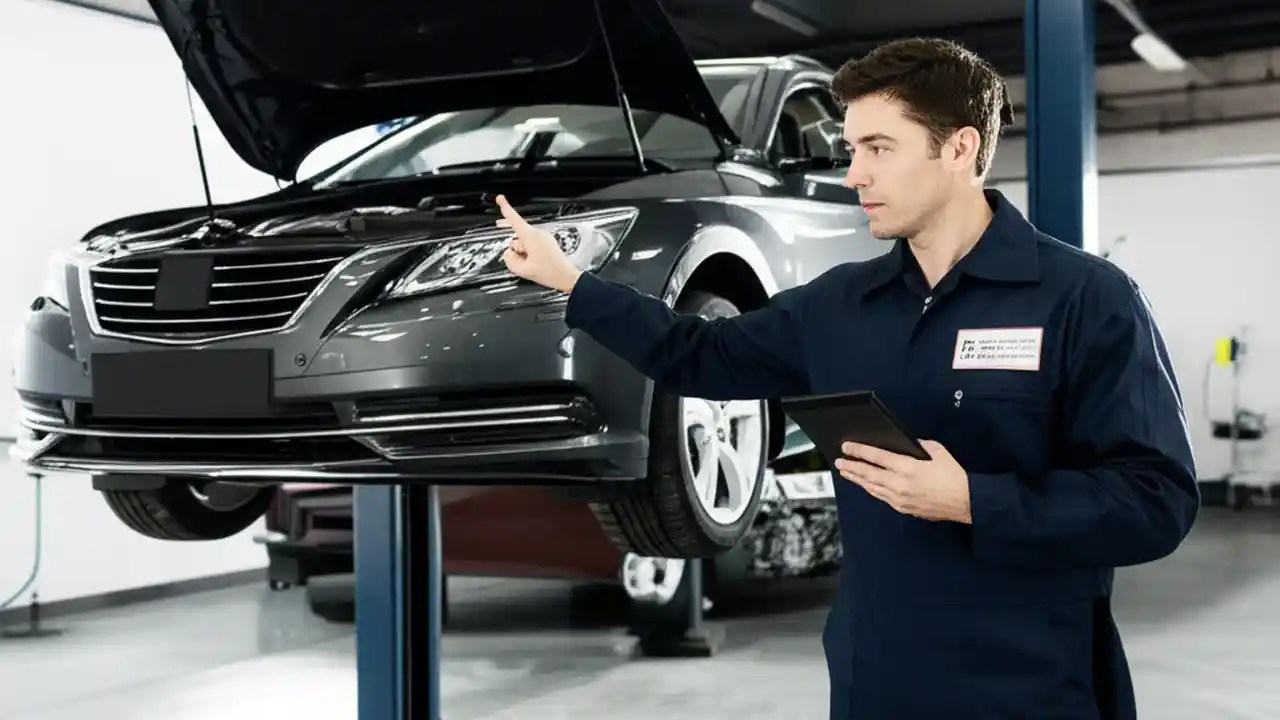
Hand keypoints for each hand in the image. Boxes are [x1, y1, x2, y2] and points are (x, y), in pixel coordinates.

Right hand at [495, 194, 581, 292]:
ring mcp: (543, 237)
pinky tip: (536, 263)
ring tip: (532, 264)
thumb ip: (509, 259)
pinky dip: (529, 252)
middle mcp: (538, 233)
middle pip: (518, 235)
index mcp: (531, 237)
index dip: (505, 207)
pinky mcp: (547, 242)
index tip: (500, 198)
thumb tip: (509, 252)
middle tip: (519, 257)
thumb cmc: (549, 272)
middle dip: (516, 247)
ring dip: (523, 252)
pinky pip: (532, 244)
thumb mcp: (522, 270)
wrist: (566, 277)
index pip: (514, 219)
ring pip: (524, 241)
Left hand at [834, 440, 971, 523]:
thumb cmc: (953, 476)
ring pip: (872, 487)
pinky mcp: (903, 508)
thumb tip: (903, 442)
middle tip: (838, 461)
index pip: (876, 457)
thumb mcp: (937, 451)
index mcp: (908, 468)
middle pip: (868, 474)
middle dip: (851, 466)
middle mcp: (900, 484)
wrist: (966, 502)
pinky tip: (864, 484)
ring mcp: (900, 499)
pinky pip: (881, 497)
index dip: (859, 451)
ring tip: (846, 471)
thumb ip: (917, 444)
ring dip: (857, 479)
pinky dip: (870, 489)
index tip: (846, 447)